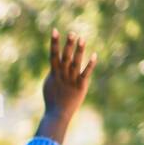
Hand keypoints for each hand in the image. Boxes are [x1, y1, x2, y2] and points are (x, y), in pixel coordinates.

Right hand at [37, 29, 95, 144]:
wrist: (57, 114)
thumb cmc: (53, 99)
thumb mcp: (49, 84)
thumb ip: (53, 73)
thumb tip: (54, 63)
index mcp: (54, 73)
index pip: (53, 55)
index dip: (54, 42)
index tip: (54, 30)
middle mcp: (63, 74)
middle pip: (65, 56)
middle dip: (68, 45)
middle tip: (72, 33)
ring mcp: (71, 79)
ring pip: (75, 62)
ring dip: (78, 51)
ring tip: (82, 39)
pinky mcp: (80, 85)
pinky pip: (85, 73)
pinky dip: (90, 65)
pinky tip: (94, 55)